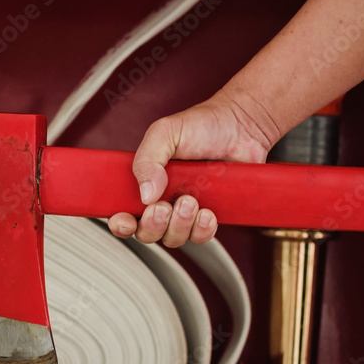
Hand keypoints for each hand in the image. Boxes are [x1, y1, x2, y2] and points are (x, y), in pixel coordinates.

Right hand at [107, 87, 278, 245]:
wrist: (243, 126)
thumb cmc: (203, 125)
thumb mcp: (165, 133)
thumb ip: (146, 160)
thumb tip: (145, 194)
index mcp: (146, 180)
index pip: (124, 212)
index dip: (121, 223)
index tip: (125, 219)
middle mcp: (163, 198)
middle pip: (146, 232)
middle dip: (152, 225)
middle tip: (163, 206)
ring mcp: (187, 210)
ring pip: (173, 237)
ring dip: (179, 224)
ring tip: (191, 200)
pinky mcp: (210, 216)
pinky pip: (201, 237)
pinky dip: (202, 229)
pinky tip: (208, 212)